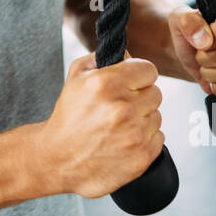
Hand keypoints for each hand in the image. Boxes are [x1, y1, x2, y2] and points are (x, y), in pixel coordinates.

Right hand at [41, 52, 164, 198]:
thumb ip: (102, 58)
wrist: (58, 160)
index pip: (149, 70)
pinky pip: (158, 137)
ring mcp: (134, 134)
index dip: (138, 75)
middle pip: (156, 93)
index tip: (130, 83)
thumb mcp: (75, 77)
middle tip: (119, 107)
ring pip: (157, 116)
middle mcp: (124, 108)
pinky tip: (123, 140)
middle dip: (140, 97)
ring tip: (118, 126)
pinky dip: (144, 139)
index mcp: (108, 84)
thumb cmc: (68, 118)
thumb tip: (128, 55)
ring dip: (142, 119)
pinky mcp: (141, 157)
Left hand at [166, 0, 215, 96]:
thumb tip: (204, 39)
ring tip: (209, 67)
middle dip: (207, 61)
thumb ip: (189, 23)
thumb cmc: (192, 33)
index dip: (207, 42)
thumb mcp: (181, 20)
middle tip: (202, 56)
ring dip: (214, 75)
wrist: (197, 53)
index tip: (203, 39)